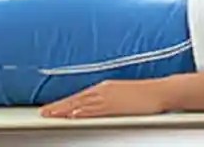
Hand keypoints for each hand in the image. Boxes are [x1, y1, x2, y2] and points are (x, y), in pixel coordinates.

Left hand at [39, 79, 171, 118]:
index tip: (51, 108)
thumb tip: (94, 109)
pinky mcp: (114, 105)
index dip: (62, 103)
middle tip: (43, 113)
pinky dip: (83, 112)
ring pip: (80, 104)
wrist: (160, 91)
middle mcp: (103, 90)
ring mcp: (108, 97)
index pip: (78, 97)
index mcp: (104, 88)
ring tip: (51, 115)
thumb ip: (107, 101)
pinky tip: (73, 115)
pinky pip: (95, 110)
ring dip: (64, 110)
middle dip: (58, 107)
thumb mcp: (122, 96)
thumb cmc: (145, 95)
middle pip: (75, 100)